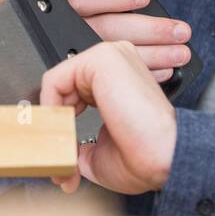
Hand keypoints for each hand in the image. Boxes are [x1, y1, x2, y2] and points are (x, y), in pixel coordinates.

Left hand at [40, 40, 177, 194]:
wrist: (164, 158)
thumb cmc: (144, 156)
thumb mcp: (100, 152)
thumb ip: (77, 144)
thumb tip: (61, 153)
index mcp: (119, 79)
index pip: (74, 92)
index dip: (64, 125)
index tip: (65, 156)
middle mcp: (116, 63)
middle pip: (64, 88)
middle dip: (57, 126)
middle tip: (62, 159)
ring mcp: (110, 57)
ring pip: (58, 84)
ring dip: (54, 121)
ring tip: (64, 148)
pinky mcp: (101, 59)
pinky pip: (55, 79)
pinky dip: (50, 109)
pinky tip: (63, 130)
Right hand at [64, 0, 192, 76]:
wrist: (65, 37)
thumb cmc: (93, 9)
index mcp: (65, 0)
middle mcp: (64, 26)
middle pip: (103, 27)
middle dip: (146, 29)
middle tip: (178, 31)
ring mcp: (72, 52)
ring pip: (109, 53)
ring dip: (151, 54)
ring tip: (180, 52)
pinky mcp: (86, 73)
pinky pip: (112, 78)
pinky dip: (141, 72)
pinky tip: (165, 70)